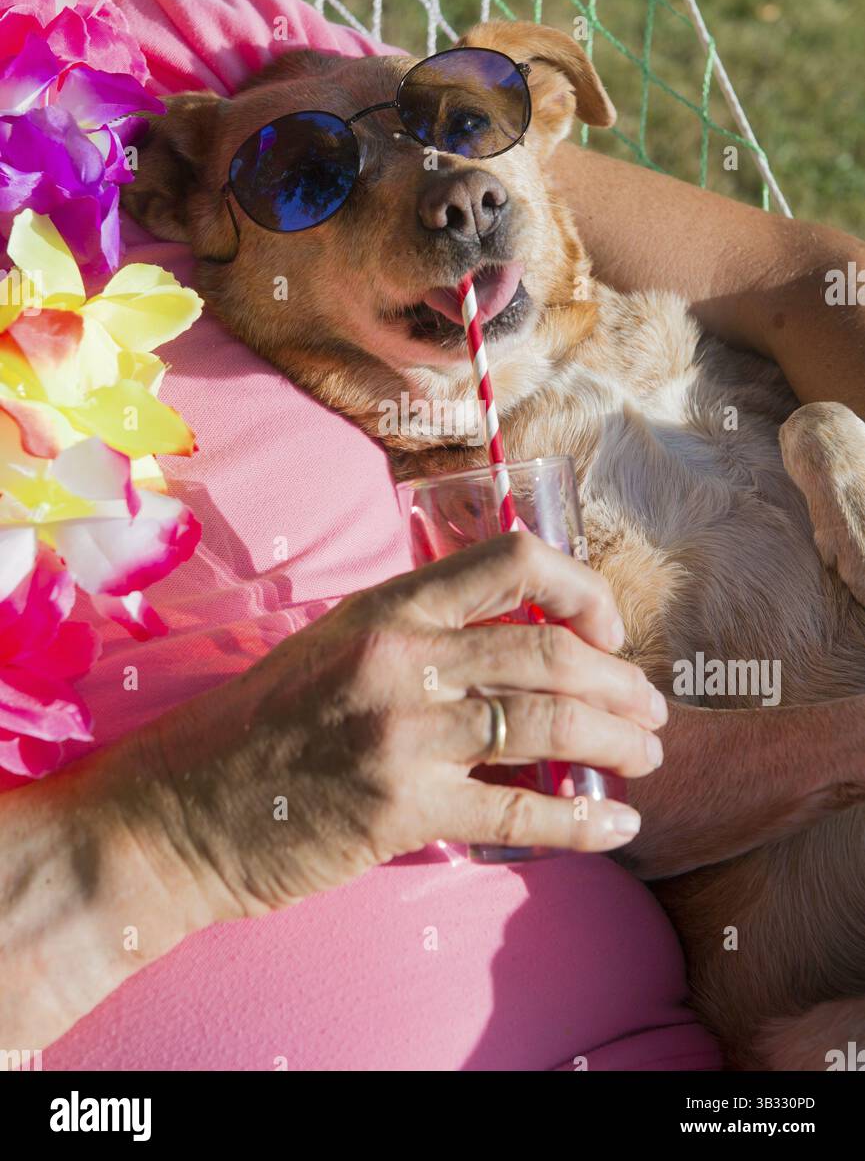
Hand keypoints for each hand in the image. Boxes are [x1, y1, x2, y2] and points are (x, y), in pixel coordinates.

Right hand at [138, 531, 666, 918]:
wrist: (182, 809)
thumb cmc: (263, 726)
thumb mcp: (338, 648)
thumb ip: (422, 638)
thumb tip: (520, 648)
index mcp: (388, 607)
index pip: (512, 561)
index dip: (581, 588)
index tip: (606, 628)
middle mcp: (402, 657)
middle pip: (551, 653)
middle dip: (622, 683)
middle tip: (650, 710)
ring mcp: (404, 733)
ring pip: (550, 725)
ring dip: (618, 744)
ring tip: (647, 759)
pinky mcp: (404, 810)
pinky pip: (521, 811)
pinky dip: (584, 821)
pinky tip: (617, 826)